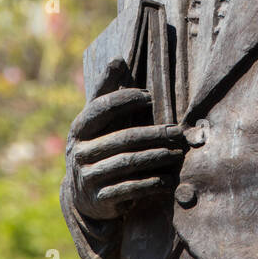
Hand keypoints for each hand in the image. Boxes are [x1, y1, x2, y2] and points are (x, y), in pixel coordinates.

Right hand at [68, 59, 186, 220]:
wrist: (82, 195)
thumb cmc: (99, 146)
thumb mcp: (98, 122)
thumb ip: (108, 92)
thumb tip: (118, 59)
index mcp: (79, 129)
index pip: (100, 108)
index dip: (125, 99)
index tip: (149, 96)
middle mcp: (79, 152)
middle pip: (122, 138)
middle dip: (154, 134)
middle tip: (178, 132)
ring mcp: (87, 177)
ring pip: (128, 163)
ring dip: (157, 157)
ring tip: (178, 154)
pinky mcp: (99, 199)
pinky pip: (129, 188)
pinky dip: (152, 183)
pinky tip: (169, 180)